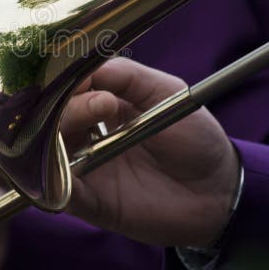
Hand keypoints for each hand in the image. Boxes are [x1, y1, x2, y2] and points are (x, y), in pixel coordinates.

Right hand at [61, 58, 240, 248]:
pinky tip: (68, 165)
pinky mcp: (91, 202)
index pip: (66, 89)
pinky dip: (55, 179)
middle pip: (51, 118)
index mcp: (100, 107)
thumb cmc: (195, 137)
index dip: (67, 80)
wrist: (220, 189)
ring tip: (94, 120)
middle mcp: (86, 136)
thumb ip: (126, 75)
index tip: (79, 76)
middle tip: (101, 103)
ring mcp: (86, 169)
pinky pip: (60, 192)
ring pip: (48, 150)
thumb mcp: (165, 91)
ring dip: (58, 134)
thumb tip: (84, 67)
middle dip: (68, 106)